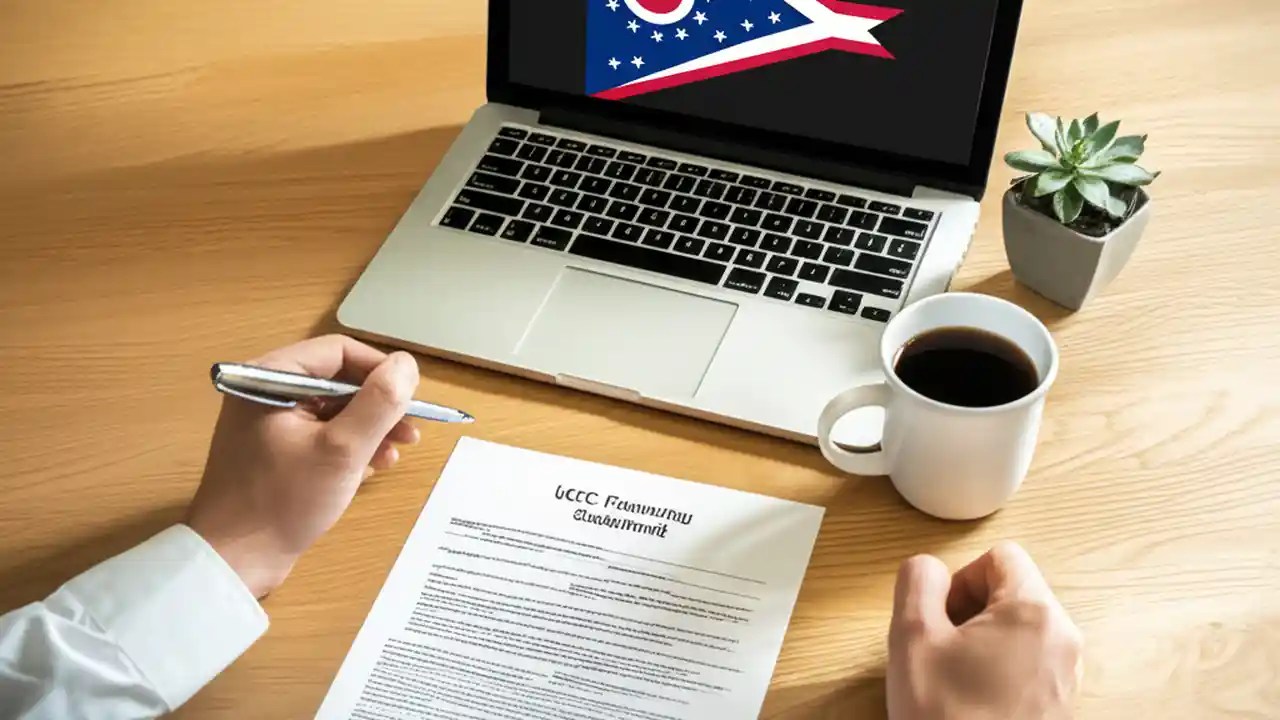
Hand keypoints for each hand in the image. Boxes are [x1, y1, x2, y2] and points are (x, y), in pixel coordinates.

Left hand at [186, 335, 421, 597]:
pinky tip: (374, 466)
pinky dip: (351, 447)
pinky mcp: (277, 453)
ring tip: (398, 452)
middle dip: (379, 405)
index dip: (381, 370)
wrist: (234, 561)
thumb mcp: (342, 450)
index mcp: (271, 378)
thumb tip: (408, 364)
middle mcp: (268, 392)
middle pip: (339, 381)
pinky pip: (323, 435)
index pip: (339, 351)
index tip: (412, 398)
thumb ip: (379, 402)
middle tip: (412, 430)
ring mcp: (270, 424)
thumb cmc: (284, 501)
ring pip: (335, 410)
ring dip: (371, 428)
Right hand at [888, 542, 1082, 719]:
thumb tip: (930, 570)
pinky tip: (972, 701)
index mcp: (1034, 612)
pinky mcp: (1061, 706)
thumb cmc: (944, 715)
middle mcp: (1064, 639)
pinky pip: (1029, 663)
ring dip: (982, 641)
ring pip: (1019, 629)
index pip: (999, 557)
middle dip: (970, 611)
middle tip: (942, 649)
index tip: (940, 619)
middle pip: (1013, 591)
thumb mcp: (911, 636)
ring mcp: (1067, 676)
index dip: (960, 579)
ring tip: (955, 678)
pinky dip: (999, 670)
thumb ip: (917, 580)